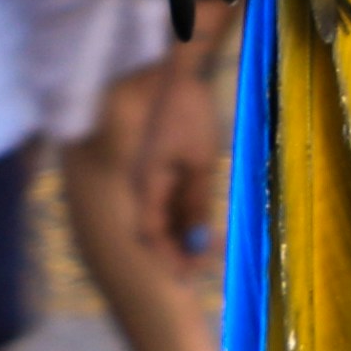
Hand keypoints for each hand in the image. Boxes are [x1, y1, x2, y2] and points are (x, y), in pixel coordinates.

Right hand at [132, 42, 223, 257]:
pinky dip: (185, 214)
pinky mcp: (159, 168)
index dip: (167, 258)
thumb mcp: (200, 161)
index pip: (150, 235)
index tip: (189, 275)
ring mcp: (148, 176)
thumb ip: (196, 201)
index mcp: (144, 185)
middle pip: (155, 229)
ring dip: (183, 234)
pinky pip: (168, 199)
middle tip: (203, 266)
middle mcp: (141, 185)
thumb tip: (199, 240)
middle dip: (177, 249)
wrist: (181, 75)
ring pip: (163, 216)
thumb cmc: (189, 114)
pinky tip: (203, 224)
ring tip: (210, 249)